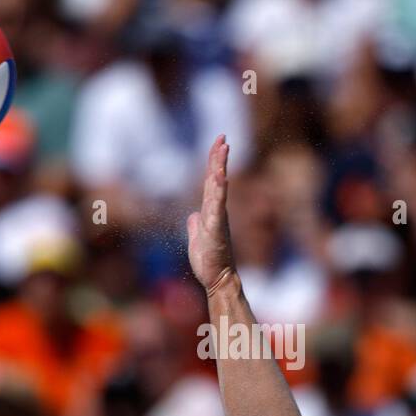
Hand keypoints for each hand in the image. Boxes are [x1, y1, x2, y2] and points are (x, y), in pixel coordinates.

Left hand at [187, 135, 235, 293]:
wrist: (217, 279)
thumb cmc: (209, 260)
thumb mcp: (197, 237)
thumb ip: (195, 224)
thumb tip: (193, 215)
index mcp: (210, 210)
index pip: (211, 181)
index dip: (214, 161)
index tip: (219, 142)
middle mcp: (216, 211)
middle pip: (216, 178)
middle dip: (219, 157)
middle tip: (223, 137)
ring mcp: (218, 219)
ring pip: (218, 188)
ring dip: (220, 168)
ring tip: (223, 149)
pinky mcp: (216, 229)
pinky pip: (218, 206)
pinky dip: (219, 191)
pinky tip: (220, 177)